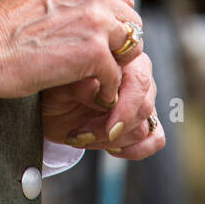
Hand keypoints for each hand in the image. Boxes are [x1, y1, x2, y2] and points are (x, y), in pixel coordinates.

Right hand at [0, 0, 144, 104]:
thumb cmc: (7, 30)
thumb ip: (76, 0)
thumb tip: (103, 17)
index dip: (115, 25)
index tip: (101, 44)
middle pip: (132, 21)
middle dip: (120, 46)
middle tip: (100, 66)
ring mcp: (95, 18)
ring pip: (132, 47)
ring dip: (117, 66)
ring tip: (96, 79)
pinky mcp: (94, 50)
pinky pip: (117, 74)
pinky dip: (106, 88)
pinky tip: (89, 92)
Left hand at [41, 51, 164, 157]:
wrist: (49, 105)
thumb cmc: (54, 86)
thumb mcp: (58, 83)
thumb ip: (79, 83)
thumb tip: (97, 91)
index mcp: (119, 54)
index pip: (138, 78)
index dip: (124, 104)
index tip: (103, 120)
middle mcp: (136, 72)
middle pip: (144, 105)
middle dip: (114, 125)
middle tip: (84, 133)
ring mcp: (143, 97)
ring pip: (144, 126)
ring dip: (112, 139)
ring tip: (84, 136)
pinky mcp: (144, 121)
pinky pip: (155, 138)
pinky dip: (134, 149)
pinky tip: (111, 148)